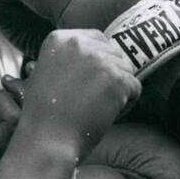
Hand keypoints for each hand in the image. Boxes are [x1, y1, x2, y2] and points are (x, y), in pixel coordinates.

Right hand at [17, 29, 141, 157]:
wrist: (47, 139)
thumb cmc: (44, 116)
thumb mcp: (44, 74)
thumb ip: (68, 59)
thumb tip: (96, 56)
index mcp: (60, 39)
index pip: (97, 39)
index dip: (99, 62)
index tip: (89, 82)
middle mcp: (80, 44)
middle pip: (114, 53)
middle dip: (109, 75)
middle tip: (92, 99)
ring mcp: (100, 60)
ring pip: (127, 70)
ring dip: (119, 90)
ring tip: (98, 108)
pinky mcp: (117, 79)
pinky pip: (135, 88)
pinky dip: (127, 104)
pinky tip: (106, 115)